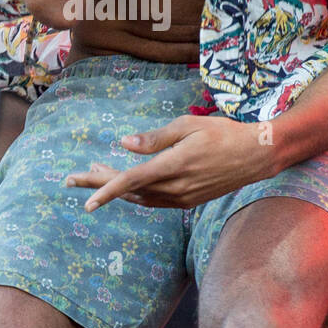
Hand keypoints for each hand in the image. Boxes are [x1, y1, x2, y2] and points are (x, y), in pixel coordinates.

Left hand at [63, 114, 276, 210]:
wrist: (256, 156)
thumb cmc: (222, 133)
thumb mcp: (187, 126)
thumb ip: (155, 138)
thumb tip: (124, 143)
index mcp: (173, 166)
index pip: (131, 181)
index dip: (105, 189)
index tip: (85, 199)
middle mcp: (176, 188)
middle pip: (128, 190)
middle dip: (98, 185)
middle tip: (71, 180)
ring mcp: (182, 198)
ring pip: (140, 197)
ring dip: (116, 187)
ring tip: (95, 172)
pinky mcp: (188, 201)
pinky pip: (154, 200)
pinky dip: (135, 193)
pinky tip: (125, 183)